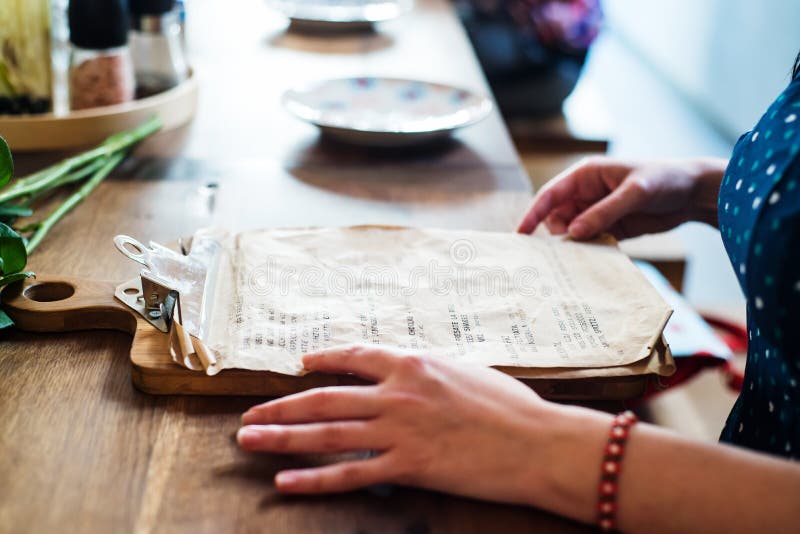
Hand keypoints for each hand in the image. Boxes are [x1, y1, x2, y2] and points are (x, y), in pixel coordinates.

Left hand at [237, 345, 600, 513]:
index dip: (322, 360)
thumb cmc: (509, 405)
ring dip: (282, 437)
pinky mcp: (407, 467)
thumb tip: (405, 372)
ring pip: (325, 434)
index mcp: (411, 364)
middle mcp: (396, 394)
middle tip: (249, 414)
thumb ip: (426, 372)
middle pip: (323, 399)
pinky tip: (286, 482)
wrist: (536, 441)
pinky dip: (314, 479)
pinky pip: (350, 474)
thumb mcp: (464, 371)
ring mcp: (398, 431)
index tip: (300, 365)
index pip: (353, 357)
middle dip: (281, 406)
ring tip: (248, 440)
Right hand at [517, 157, 725, 239]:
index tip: (521, 234)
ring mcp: (597, 211)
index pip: (551, 195)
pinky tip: (592, 259)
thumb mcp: (635, 193)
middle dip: (556, 233)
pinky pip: (590, 241)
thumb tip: (574, 232)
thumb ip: (604, 212)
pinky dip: (588, 250)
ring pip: (571, 232)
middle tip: (562, 252)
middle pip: (557, 217)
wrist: (693, 193)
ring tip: (581, 255)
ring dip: (573, 244)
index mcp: (586, 175)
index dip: (533, 214)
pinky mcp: (610, 227)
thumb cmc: (664, 180)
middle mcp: (586, 193)